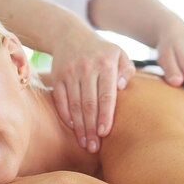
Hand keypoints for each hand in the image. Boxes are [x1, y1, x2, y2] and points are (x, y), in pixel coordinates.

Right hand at [50, 32, 135, 153]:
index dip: (105, 116)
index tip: (105, 133)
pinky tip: (73, 128)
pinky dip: (66, 115)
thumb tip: (122, 87)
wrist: (70, 34)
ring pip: (75, 105)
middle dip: (91, 129)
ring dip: (79, 127)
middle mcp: (87, 68)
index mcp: (105, 64)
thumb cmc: (102, 51)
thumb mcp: (120, 54)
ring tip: (85, 144)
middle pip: (89, 105)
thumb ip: (127, 70)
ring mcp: (70, 73)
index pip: (106, 96)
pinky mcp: (57, 77)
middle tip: (95, 148)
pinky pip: (60, 100)